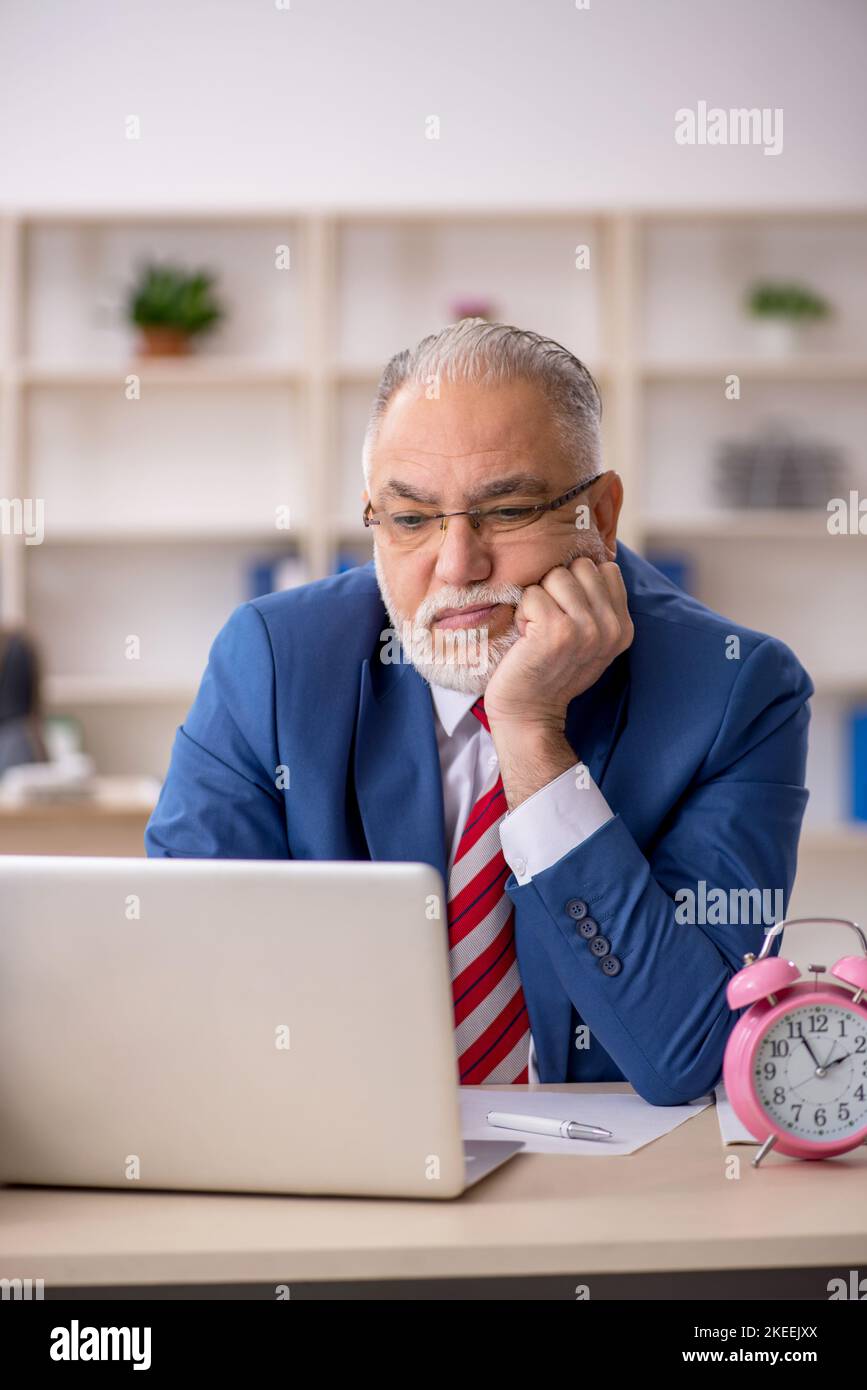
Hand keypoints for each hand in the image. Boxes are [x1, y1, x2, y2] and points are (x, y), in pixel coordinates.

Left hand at [484, 557, 633, 733]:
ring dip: (537, 599)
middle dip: (555, 588)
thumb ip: (596, 603)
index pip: (605, 569)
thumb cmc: (549, 670)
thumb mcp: (587, 638)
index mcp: (622, 627)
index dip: (576, 584)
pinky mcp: (558, 632)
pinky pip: (532, 593)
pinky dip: (521, 612)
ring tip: (536, 629)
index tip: (565, 615)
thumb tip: (590, 554)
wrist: (529, 713)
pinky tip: (525, 638)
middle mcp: (611, 628)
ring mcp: (586, 630)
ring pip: (555, 575)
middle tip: (547, 623)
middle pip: (580, 566)